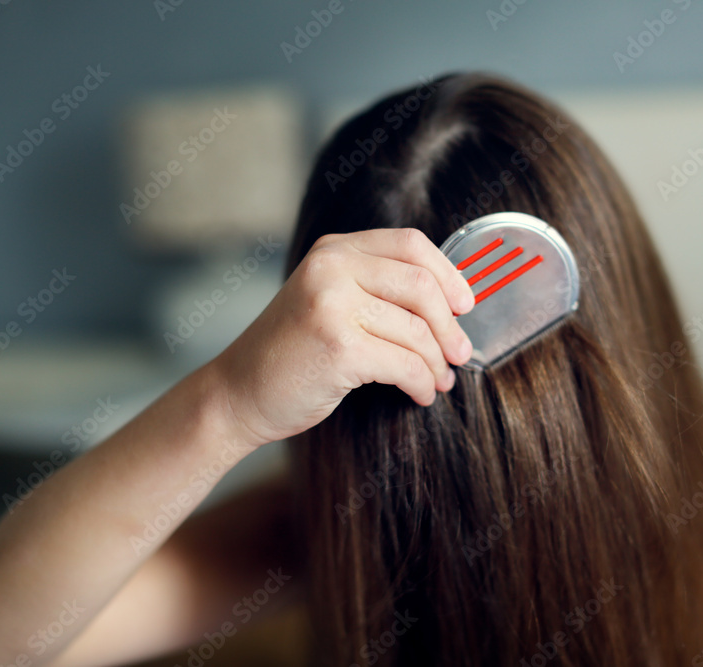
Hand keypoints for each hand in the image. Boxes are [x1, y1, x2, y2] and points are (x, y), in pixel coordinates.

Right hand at [210, 228, 475, 446]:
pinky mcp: (339, 346)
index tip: (465, 305)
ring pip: (417, 331)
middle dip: (450, 325)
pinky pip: (406, 364)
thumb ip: (374, 286)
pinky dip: (422, 383)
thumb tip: (449, 301)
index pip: (411, 244)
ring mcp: (332, 304)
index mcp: (334, 250)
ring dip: (437, 363)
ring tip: (439, 381)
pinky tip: (420, 395)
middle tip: (460, 353)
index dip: (448, 275)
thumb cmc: (291, 354)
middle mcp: (331, 267)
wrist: (237, 394)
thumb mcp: (327, 300)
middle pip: (421, 286)